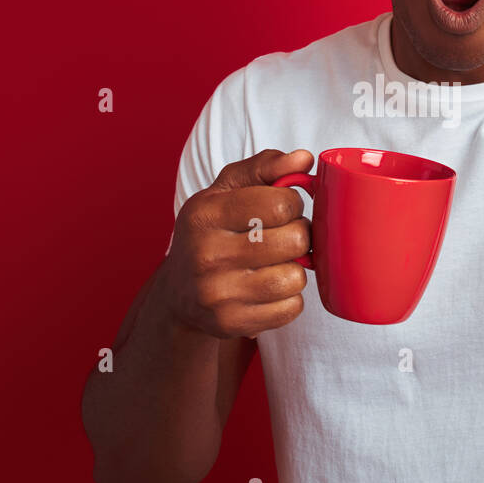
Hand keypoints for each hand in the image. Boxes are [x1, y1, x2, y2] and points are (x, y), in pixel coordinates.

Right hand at [160, 148, 313, 338]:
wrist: (179, 293)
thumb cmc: (211, 232)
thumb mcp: (226, 191)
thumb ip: (265, 167)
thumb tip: (304, 159)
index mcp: (205, 213)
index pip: (281, 203)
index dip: (292, 204)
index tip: (281, 210)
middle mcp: (206, 254)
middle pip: (295, 240)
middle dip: (298, 235)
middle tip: (281, 237)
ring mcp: (217, 293)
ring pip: (295, 277)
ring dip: (295, 269)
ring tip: (275, 263)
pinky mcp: (230, 323)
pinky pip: (291, 308)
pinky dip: (289, 298)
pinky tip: (269, 289)